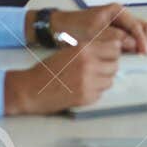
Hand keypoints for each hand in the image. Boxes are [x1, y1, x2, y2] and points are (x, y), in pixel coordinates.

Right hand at [3, 29, 122, 114]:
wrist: (31, 89)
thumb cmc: (48, 69)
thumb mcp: (69, 51)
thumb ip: (89, 50)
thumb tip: (111, 49)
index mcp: (84, 50)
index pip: (114, 49)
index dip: (112, 53)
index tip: (108, 56)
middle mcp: (89, 64)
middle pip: (115, 65)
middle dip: (108, 67)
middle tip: (98, 70)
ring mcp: (89, 82)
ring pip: (110, 80)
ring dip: (103, 80)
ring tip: (88, 80)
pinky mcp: (86, 97)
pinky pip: (101, 93)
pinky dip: (95, 92)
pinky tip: (82, 89)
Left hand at [49, 2, 146, 53]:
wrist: (58, 30)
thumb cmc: (74, 28)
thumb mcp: (94, 33)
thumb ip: (115, 37)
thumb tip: (134, 44)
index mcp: (117, 11)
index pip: (137, 25)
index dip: (142, 39)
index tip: (143, 52)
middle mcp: (120, 17)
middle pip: (141, 27)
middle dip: (143, 40)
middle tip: (140, 54)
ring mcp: (117, 26)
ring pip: (135, 35)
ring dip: (137, 45)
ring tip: (132, 57)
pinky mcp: (113, 35)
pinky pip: (126, 41)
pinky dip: (128, 48)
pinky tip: (123, 57)